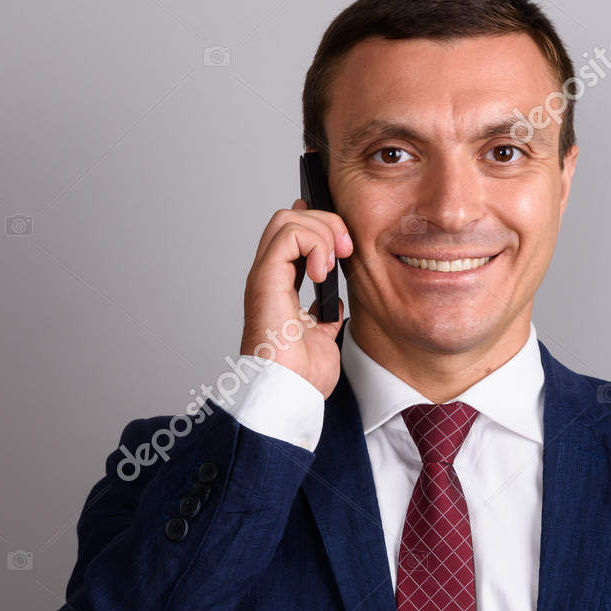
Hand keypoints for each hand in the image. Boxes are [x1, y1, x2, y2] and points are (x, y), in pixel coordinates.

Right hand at [241, 197, 350, 398]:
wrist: (289, 392)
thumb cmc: (300, 376)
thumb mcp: (323, 338)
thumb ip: (325, 316)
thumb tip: (333, 305)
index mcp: (280, 288)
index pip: (291, 236)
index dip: (317, 226)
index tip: (343, 242)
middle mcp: (269, 277)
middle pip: (289, 217)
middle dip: (325, 223)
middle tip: (345, 250)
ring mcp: (265, 276)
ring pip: (287, 218)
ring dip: (321, 231)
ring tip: (332, 262)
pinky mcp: (266, 278)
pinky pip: (287, 233)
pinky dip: (312, 242)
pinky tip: (322, 271)